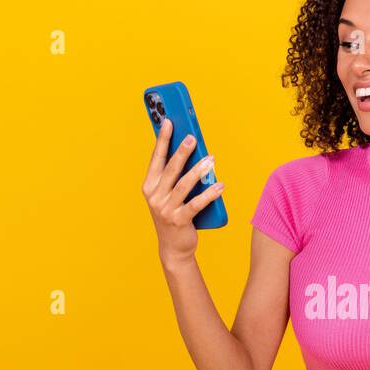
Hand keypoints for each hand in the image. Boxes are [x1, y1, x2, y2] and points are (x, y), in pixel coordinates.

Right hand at [142, 117, 224, 266]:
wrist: (173, 247)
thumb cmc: (174, 214)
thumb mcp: (169, 194)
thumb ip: (175, 175)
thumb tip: (191, 151)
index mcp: (150, 186)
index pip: (156, 158)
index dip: (163, 140)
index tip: (169, 122)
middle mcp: (155, 196)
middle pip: (170, 169)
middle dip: (181, 151)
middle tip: (193, 138)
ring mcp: (166, 209)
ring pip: (184, 185)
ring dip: (198, 171)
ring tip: (211, 159)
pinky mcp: (179, 220)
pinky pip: (196, 204)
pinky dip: (209, 194)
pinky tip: (220, 186)